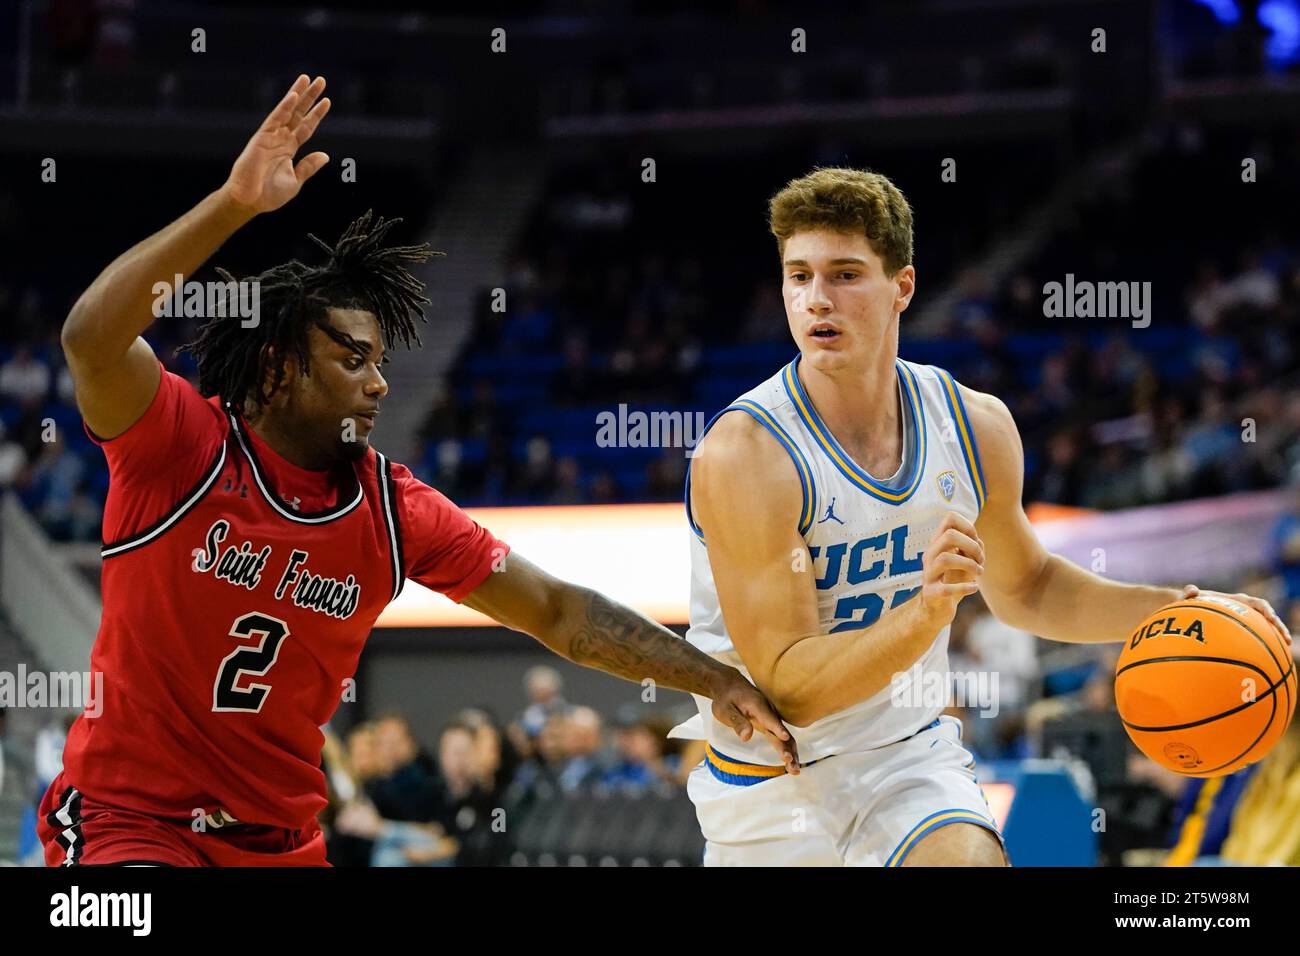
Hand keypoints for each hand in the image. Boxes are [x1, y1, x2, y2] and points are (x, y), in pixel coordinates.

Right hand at [221, 74, 330, 214]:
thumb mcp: (296, 181)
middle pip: (299, 113)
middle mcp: (281, 139)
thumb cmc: (269, 194)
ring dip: (298, 94)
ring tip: (307, 78)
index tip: (327, 101)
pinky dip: (285, 107)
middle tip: (321, 80)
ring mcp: (271, 136)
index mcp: (289, 149)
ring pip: (288, 111)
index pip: (306, 127)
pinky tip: (294, 95)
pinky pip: (275, 118)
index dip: (316, 114)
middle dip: (310, 97)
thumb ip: (308, 167)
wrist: (250, 200)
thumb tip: (325, 155)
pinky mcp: (262, 137)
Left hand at [709, 669, 800, 773]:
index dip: (777, 729)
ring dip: (791, 753)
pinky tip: (791, 762)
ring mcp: (771, 718)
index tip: (784, 738)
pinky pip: (781, 737)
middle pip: (781, 733)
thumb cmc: (726, 697)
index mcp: (758, 706)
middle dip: (788, 750)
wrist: (730, 685)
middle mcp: (769, 712)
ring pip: (785, 737)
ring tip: (795, 771)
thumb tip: (746, 737)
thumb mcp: (725, 710)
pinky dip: (787, 749)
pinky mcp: (770, 723)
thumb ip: (737, 722)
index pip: (770, 719)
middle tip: (792, 767)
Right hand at [916, 511, 984, 628]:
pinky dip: (965, 588)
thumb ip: (972, 548)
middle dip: (972, 547)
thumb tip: (978, 543)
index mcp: (938, 544)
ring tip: (979, 573)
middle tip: (980, 561)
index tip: (976, 542)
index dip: (968, 527)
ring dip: (969, 565)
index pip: (949, 518)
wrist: (935, 609)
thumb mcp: (965, 561)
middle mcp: (930, 555)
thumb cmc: (952, 581)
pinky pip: (946, 589)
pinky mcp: (931, 594)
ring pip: (945, 559)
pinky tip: (974, 588)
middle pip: (949, 536)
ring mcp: (929, 574)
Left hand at [1179, 584, 1291, 644]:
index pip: (1256, 603)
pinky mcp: (1242, 630)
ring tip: (1286, 650)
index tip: (1271, 618)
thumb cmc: (1190, 602)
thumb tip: (1191, 590)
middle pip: (1268, 617)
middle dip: (1279, 627)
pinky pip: (1257, 638)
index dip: (1266, 610)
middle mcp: (1245, 610)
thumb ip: (1189, 592)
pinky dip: (1264, 646)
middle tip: (1287, 639)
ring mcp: (1245, 620)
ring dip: (1277, 637)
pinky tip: (1269, 661)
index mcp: (1236, 601)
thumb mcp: (1187, 597)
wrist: (1190, 609)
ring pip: (1266, 628)